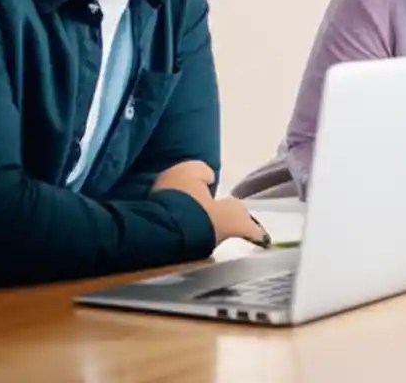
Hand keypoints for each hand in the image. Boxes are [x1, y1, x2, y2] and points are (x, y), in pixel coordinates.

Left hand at [151, 160, 268, 246]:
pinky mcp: (143, 212)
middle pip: (187, 186)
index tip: (217, 201)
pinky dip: (169, 222)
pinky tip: (177, 234)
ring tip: (192, 228)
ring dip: (181, 211)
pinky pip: (161, 215)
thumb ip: (250, 225)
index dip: (212, 186)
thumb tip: (263, 236)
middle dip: (195, 198)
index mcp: (189, 169)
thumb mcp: (234, 218)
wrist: (164, 237)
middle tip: (206, 216)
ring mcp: (152, 193)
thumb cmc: (201, 217)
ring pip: (173, 200)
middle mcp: (169, 175)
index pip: (204, 171)